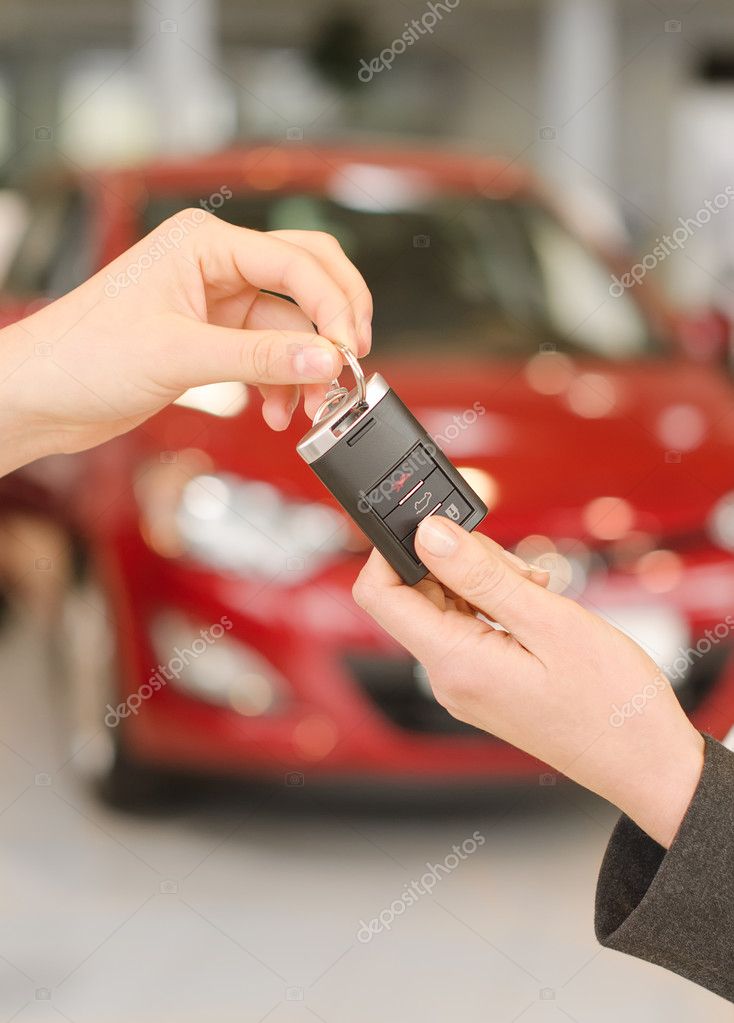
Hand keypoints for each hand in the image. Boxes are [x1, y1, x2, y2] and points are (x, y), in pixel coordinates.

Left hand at [0, 211, 371, 473]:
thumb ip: (259, 356)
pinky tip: (277, 410)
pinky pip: (268, 354)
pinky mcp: (212, 339)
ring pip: (290, 326)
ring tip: (309, 406)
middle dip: (333, 322)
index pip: (295, 261)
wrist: (43, 396)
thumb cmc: (83, 354)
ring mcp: (216, 303)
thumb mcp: (180, 355)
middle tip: (353, 362)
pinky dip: (280, 383)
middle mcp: (215, 266)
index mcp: (203, 243)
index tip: (349, 351)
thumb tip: (325, 358)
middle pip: (306, 278)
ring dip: (305, 367)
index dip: (332, 306)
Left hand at [353, 516, 704, 847]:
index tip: (433, 524)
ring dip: (483, 580)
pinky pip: (469, 626)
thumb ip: (481, 576)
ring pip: (446, 606)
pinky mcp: (485, 683)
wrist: (647, 763)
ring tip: (535, 586)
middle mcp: (448, 678)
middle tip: (515, 566)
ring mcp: (465, 683)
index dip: (391, 548)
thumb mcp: (549, 622)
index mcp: (453, 663)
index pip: (379, 594)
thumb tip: (428, 534)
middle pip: (415, 593)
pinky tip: (533, 601)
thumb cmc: (612, 703)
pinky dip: (495, 602)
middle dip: (456, 562)